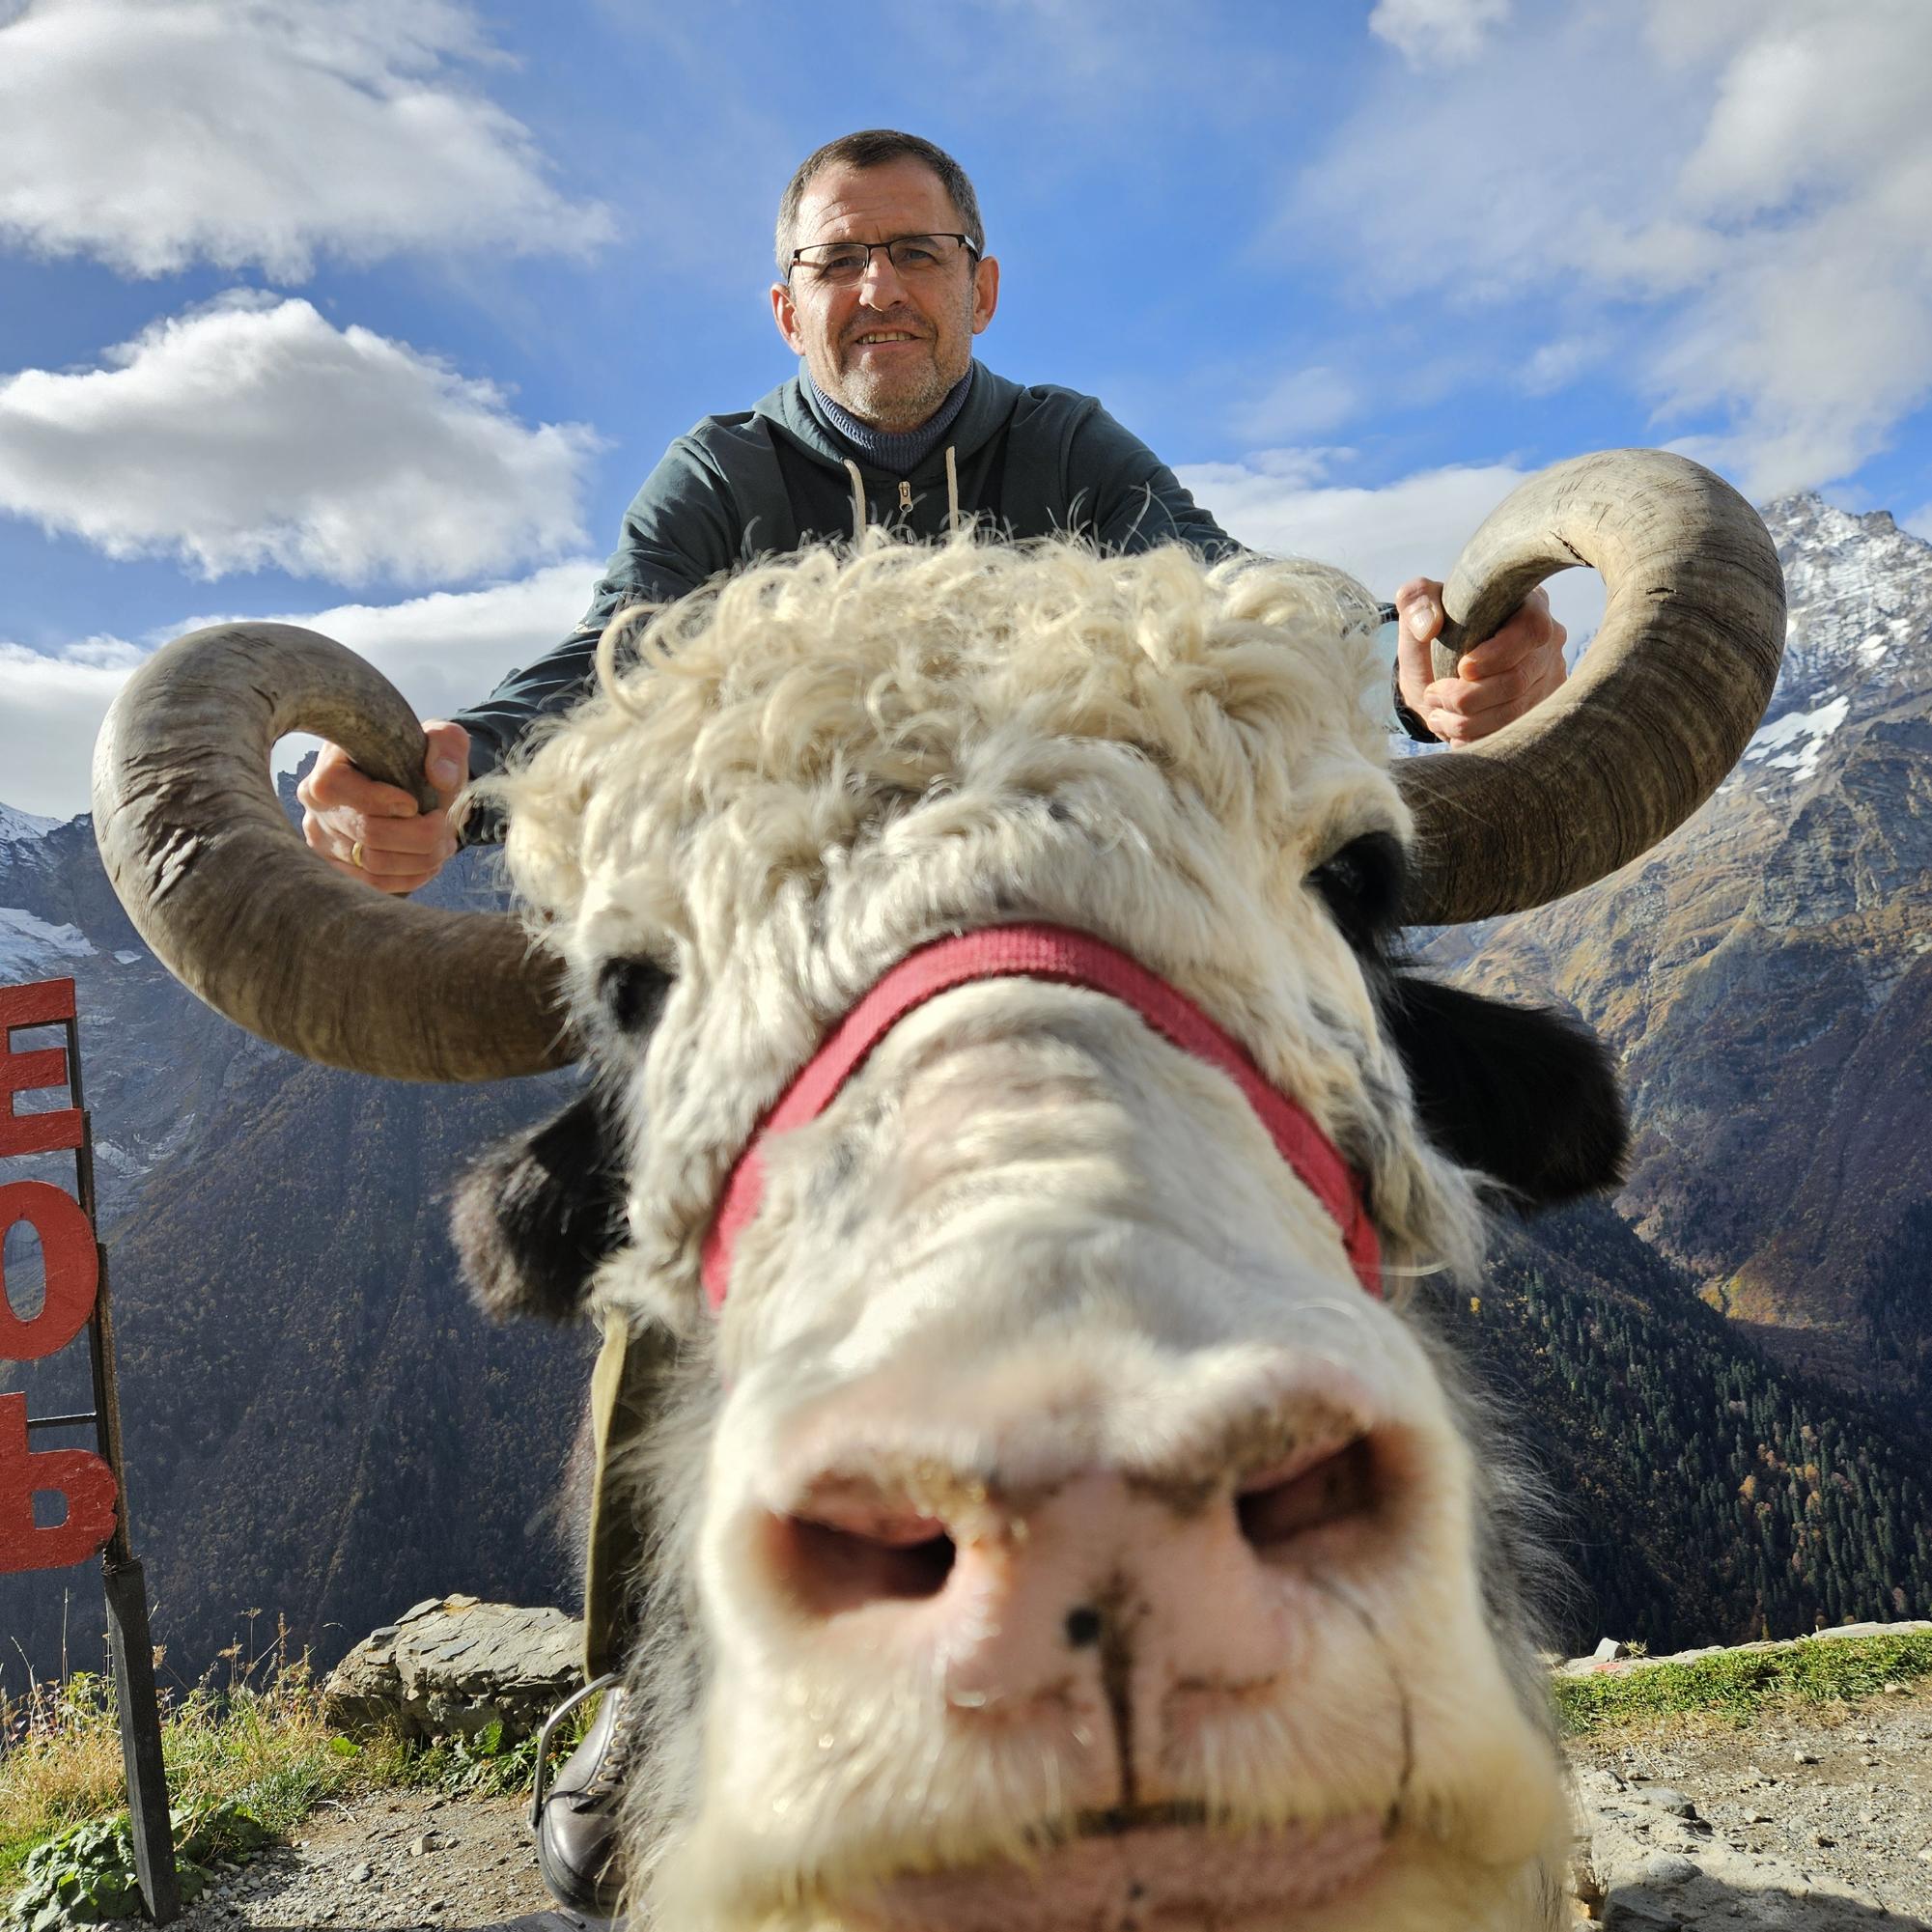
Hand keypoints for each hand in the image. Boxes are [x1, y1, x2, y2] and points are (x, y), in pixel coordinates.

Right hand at [298, 720, 469, 893]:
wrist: (413, 788)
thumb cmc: (420, 761)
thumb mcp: (439, 740)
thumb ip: (444, 745)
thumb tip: (440, 776)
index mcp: (331, 765)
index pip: (336, 787)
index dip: (382, 800)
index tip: (416, 804)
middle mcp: (317, 805)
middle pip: (368, 832)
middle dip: (420, 835)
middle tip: (444, 827)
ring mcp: (323, 840)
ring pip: (374, 865)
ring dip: (421, 859)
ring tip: (443, 845)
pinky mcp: (337, 867)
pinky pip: (374, 884)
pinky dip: (411, 877)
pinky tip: (430, 863)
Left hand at [1395, 580, 1566, 745]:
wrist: (1436, 673)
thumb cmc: (1432, 633)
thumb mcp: (1416, 607)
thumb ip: (1416, 600)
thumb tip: (1429, 626)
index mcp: (1527, 605)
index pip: (1532, 630)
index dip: (1497, 655)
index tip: (1461, 668)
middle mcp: (1546, 644)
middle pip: (1518, 679)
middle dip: (1468, 696)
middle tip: (1433, 696)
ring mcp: (1548, 680)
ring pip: (1514, 711)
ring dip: (1467, 721)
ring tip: (1436, 715)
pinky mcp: (1539, 711)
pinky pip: (1512, 733)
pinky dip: (1476, 738)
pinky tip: (1453, 732)